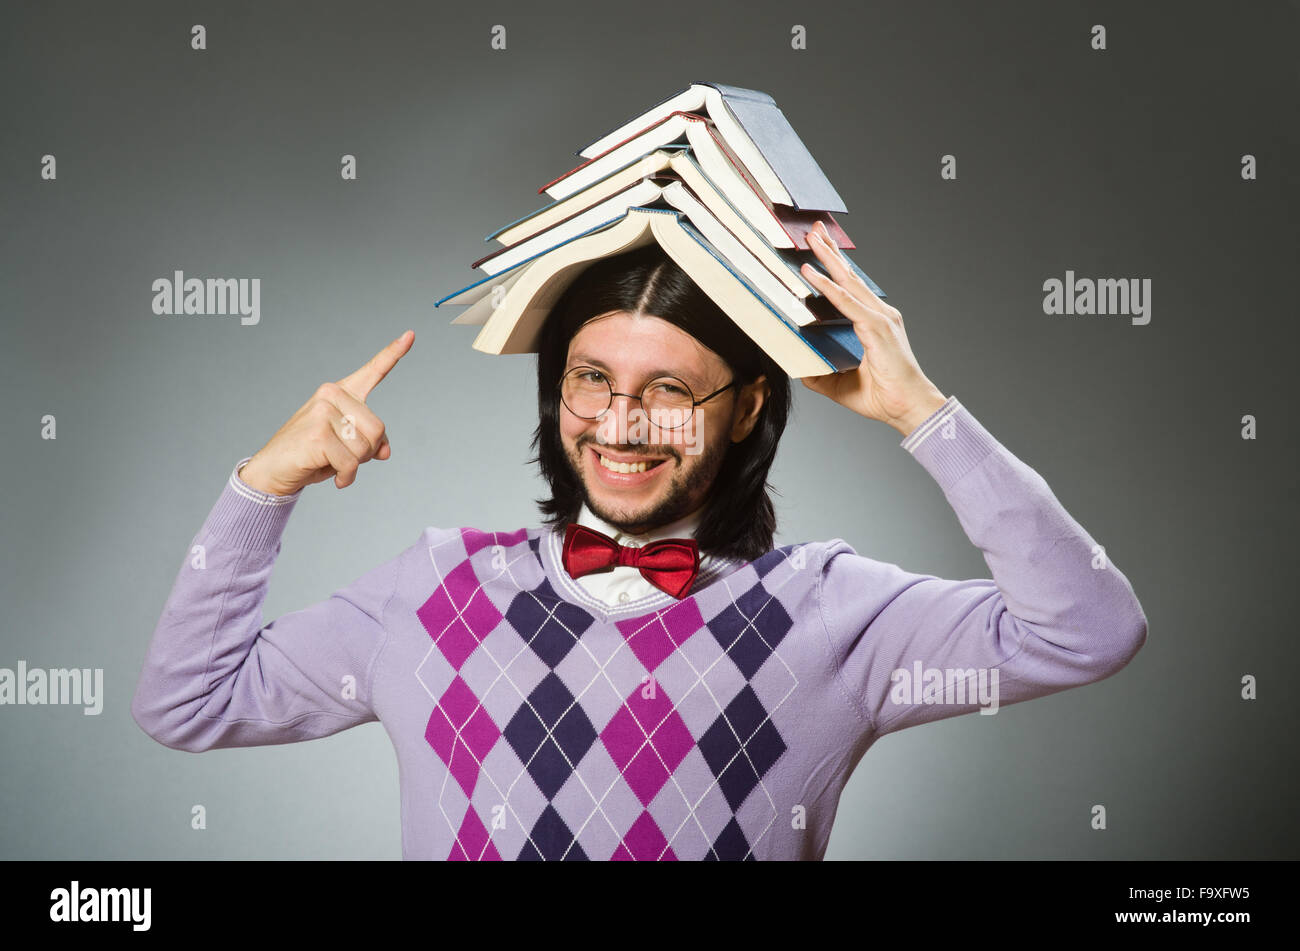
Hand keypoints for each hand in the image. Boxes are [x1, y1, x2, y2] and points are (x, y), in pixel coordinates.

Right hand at [238, 330, 414, 494]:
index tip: (410, 335)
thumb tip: (385, 451)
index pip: (373, 371)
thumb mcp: (346, 446)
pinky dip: (346, 477)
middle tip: (341, 456)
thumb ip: (369, 441)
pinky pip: (351, 463)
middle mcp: (332, 395)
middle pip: (378, 429)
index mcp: (340, 393)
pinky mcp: (318, 433)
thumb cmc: (312, 455)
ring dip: (353, 466)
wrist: (274, 470)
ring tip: (329, 462)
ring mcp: (323, 411)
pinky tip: (335, 479)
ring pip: (365, 448)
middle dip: (366, 452)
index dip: (393, 353)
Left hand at [798, 221, 946, 436]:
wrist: (909, 409)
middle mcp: (880, 315)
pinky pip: (848, 304)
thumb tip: (799, 369)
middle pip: (850, 277)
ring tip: (811, 241)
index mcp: (875, 324)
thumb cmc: (884, 398)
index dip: (835, 267)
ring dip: (828, 260)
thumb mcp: (841, 385)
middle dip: (831, 252)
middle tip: (814, 231)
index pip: (851, 289)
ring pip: (848, 282)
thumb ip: (820, 375)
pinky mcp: (878, 329)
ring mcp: (881, 319)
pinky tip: (812, 275)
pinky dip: (828, 289)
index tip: (820, 248)